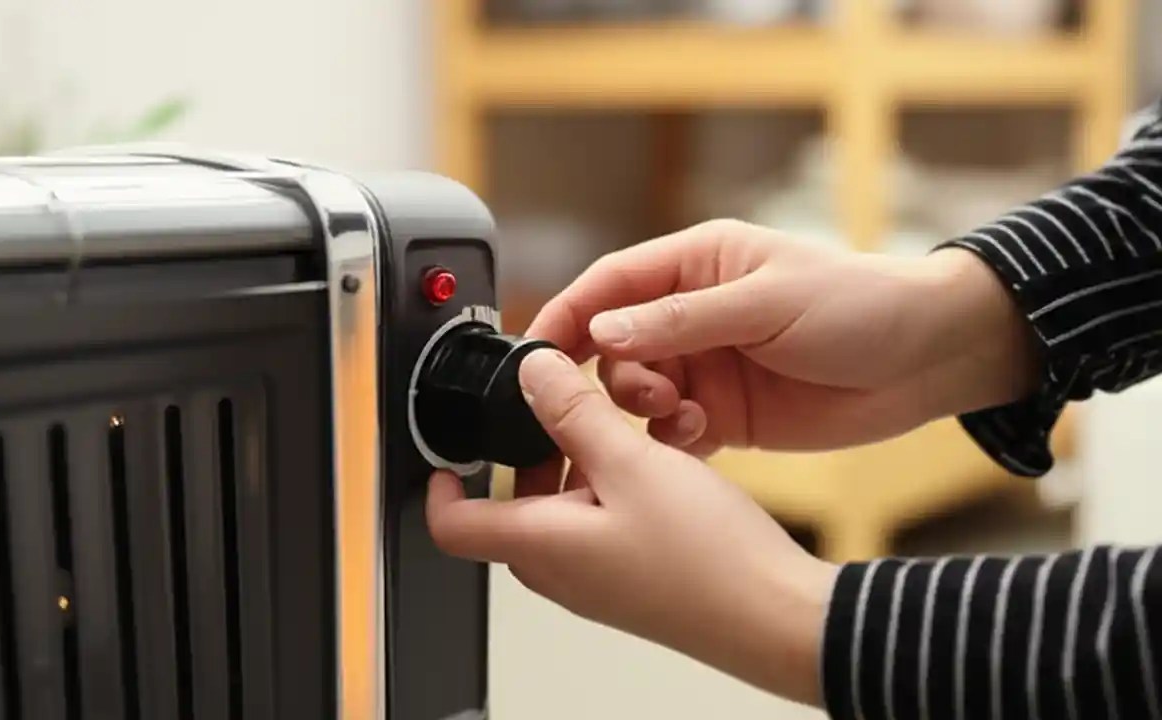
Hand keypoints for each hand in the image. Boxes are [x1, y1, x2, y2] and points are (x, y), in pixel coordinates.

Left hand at [426, 349, 836, 706]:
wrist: (775, 616)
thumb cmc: (708, 559)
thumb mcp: (632, 463)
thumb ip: (573, 413)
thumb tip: (532, 374)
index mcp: (540, 545)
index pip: (451, 526)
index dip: (437, 487)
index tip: (445, 455)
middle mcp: (561, 570)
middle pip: (514, 507)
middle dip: (531, 454)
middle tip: (562, 413)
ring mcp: (598, 580)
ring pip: (565, 509)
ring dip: (583, 464)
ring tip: (625, 430)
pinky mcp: (633, 578)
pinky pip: (603, 524)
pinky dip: (616, 487)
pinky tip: (660, 464)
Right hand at [527, 220, 1039, 453]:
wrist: (930, 359)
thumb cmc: (862, 304)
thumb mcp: (767, 303)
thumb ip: (680, 319)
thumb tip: (602, 332)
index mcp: (697, 265)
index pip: (610, 286)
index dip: (569, 315)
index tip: (536, 352)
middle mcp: (692, 316)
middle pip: (614, 345)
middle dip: (612, 375)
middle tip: (644, 396)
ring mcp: (708, 367)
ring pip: (636, 393)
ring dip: (643, 411)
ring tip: (679, 420)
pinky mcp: (726, 415)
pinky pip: (672, 433)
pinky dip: (670, 443)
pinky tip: (695, 441)